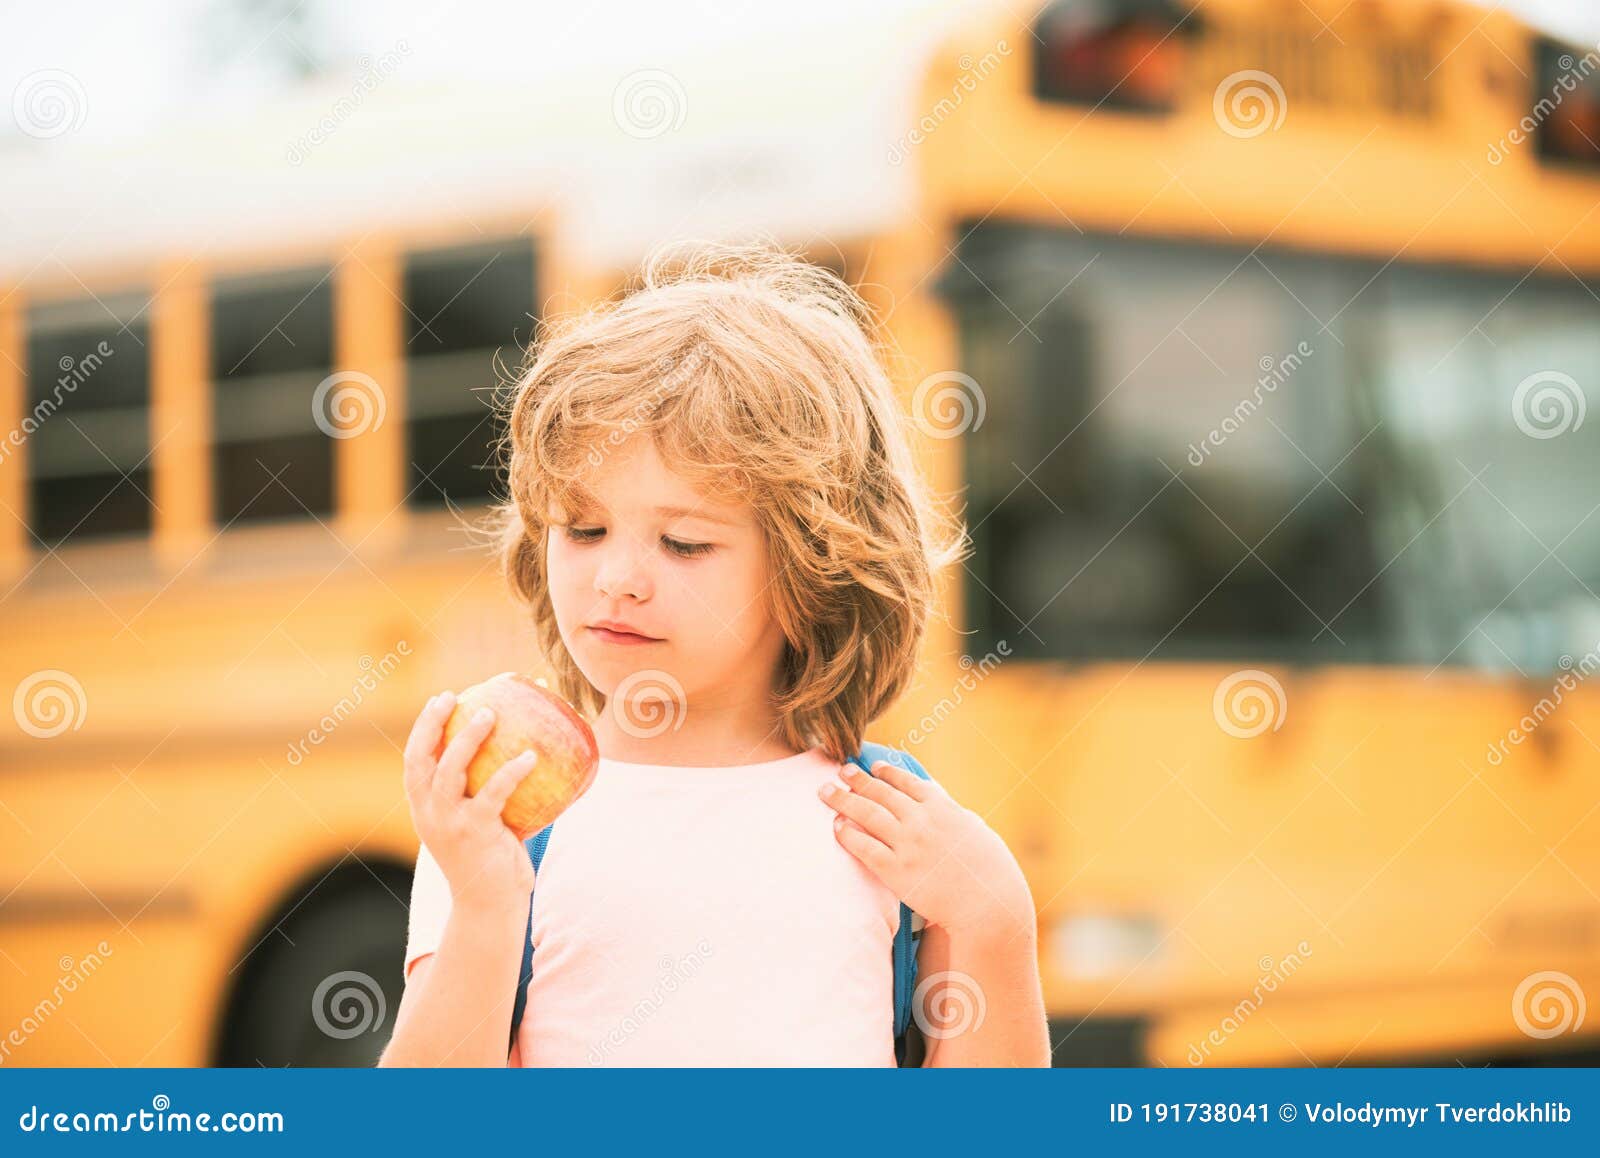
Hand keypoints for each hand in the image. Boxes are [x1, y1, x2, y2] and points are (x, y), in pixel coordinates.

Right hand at [403, 691, 539, 914]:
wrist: (489, 907)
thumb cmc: (491, 858)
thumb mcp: (478, 823)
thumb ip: (490, 790)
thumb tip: (525, 747)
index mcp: (425, 809)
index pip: (414, 761)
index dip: (424, 727)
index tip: (441, 699)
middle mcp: (430, 814)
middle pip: (421, 760)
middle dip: (433, 724)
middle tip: (457, 696)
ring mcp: (450, 823)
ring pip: (450, 771)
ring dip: (467, 738)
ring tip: (491, 713)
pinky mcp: (476, 833)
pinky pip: (494, 793)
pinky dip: (511, 771)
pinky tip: (531, 756)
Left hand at [819, 761, 1034, 944]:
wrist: (987, 904)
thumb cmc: (989, 868)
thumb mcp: (974, 827)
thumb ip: (950, 809)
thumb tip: (933, 791)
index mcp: (942, 807)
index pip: (907, 782)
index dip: (886, 772)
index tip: (873, 766)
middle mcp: (921, 820)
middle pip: (881, 792)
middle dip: (858, 779)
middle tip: (842, 770)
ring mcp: (907, 844)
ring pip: (867, 814)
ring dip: (843, 799)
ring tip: (825, 790)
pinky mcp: (896, 870)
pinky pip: (864, 846)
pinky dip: (847, 834)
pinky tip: (836, 826)